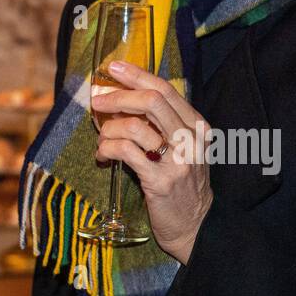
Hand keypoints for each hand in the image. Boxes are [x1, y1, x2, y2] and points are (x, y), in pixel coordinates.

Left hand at [92, 60, 212, 263]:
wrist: (196, 227)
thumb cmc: (182, 184)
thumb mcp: (183, 149)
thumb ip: (162, 124)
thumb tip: (123, 98)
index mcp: (197, 126)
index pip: (166, 89)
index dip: (137, 75)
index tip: (114, 68)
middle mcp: (191, 140)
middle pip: (152, 100)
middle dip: (119, 95)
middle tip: (98, 100)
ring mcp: (178, 161)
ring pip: (135, 126)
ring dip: (109, 129)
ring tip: (102, 139)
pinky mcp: (160, 181)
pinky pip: (125, 152)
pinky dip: (106, 149)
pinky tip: (102, 156)